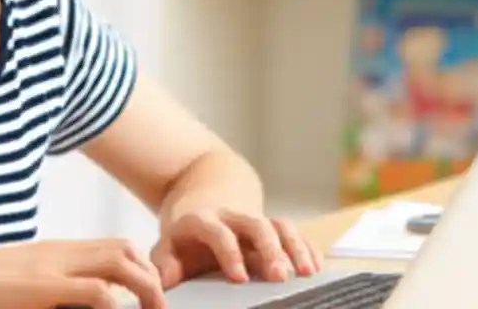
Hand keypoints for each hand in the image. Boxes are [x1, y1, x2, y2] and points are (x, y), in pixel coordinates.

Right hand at [0, 238, 167, 308]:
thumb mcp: (14, 284)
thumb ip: (46, 291)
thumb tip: (68, 301)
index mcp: (50, 252)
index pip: (110, 246)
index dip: (137, 267)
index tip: (146, 295)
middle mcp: (56, 254)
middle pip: (123, 248)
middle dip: (149, 276)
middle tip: (157, 307)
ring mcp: (50, 269)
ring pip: (120, 263)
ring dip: (144, 288)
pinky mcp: (40, 290)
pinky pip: (97, 293)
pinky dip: (115, 305)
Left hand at [150, 208, 323, 287]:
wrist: (205, 195)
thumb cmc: (187, 235)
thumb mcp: (169, 246)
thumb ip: (165, 265)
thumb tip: (162, 282)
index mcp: (204, 221)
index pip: (218, 232)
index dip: (229, 253)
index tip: (239, 278)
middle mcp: (233, 216)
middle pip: (256, 225)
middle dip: (270, 250)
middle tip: (279, 276)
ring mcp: (256, 219)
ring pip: (279, 225)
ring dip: (295, 246)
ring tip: (307, 272)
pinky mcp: (273, 226)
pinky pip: (294, 231)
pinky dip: (307, 246)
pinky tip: (315, 266)